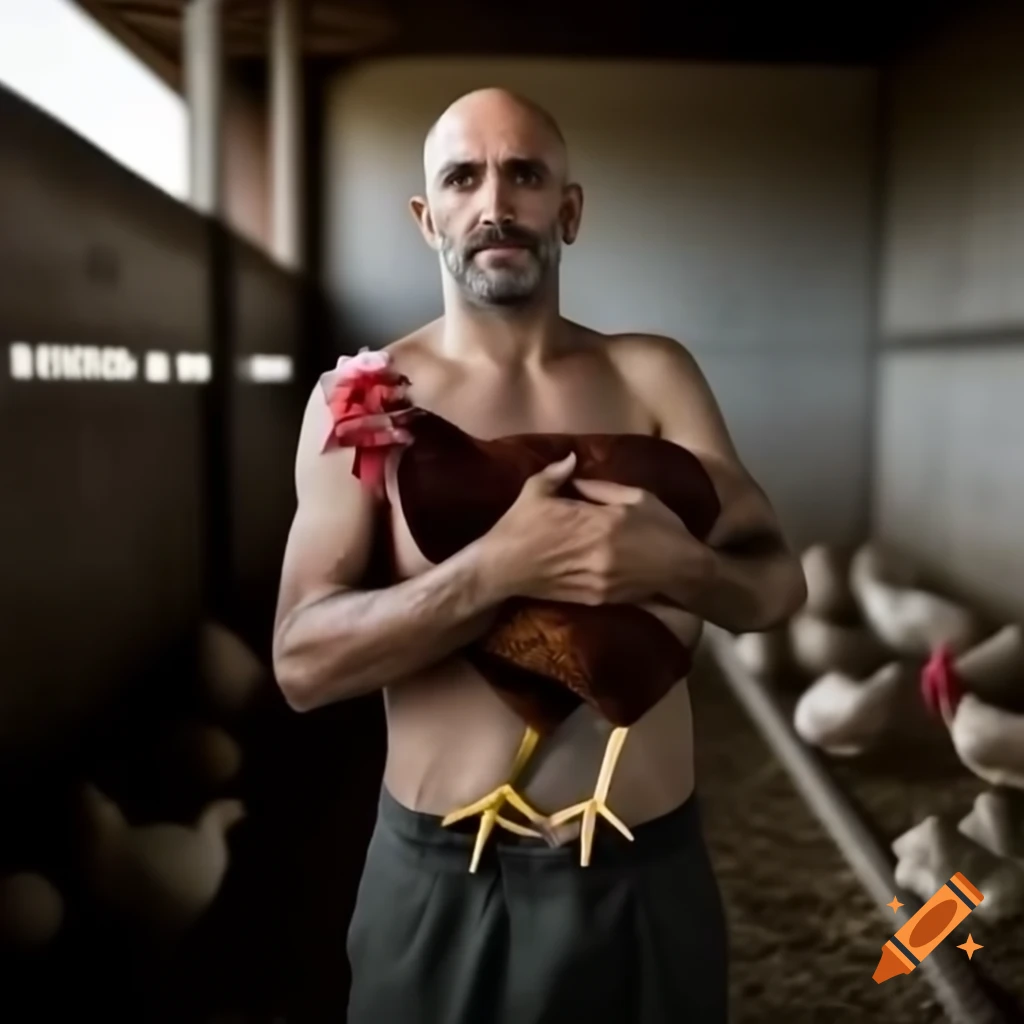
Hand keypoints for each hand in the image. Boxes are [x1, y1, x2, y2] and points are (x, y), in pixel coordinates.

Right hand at [481, 458, 715, 605]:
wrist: (500, 571)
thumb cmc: (517, 528)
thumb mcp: (536, 493)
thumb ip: (559, 474)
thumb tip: (573, 459)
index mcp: (599, 521)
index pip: (633, 513)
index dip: (641, 512)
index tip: (645, 513)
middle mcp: (609, 552)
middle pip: (649, 543)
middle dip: (656, 537)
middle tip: (660, 531)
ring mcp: (608, 579)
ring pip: (646, 568)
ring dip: (653, 559)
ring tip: (656, 551)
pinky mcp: (601, 599)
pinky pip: (630, 587)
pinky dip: (636, 578)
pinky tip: (637, 571)